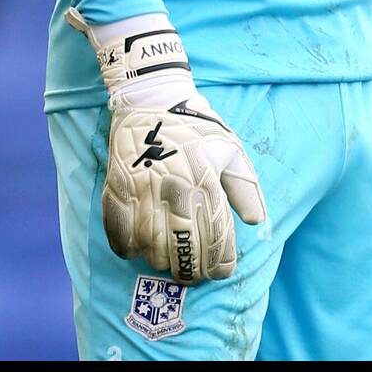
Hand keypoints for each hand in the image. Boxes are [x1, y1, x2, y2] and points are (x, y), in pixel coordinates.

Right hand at [66, 8, 266, 283]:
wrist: (151, 96)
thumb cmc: (195, 125)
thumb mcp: (230, 148)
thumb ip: (245, 186)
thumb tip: (255, 221)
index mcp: (205, 180)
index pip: (215, 238)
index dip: (220, 264)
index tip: (221, 272)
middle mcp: (174, 189)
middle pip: (183, 250)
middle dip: (192, 271)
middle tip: (194, 275)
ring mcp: (142, 190)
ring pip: (151, 247)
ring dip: (162, 260)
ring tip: (170, 260)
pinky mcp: (116, 187)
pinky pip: (119, 233)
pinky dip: (128, 248)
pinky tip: (139, 247)